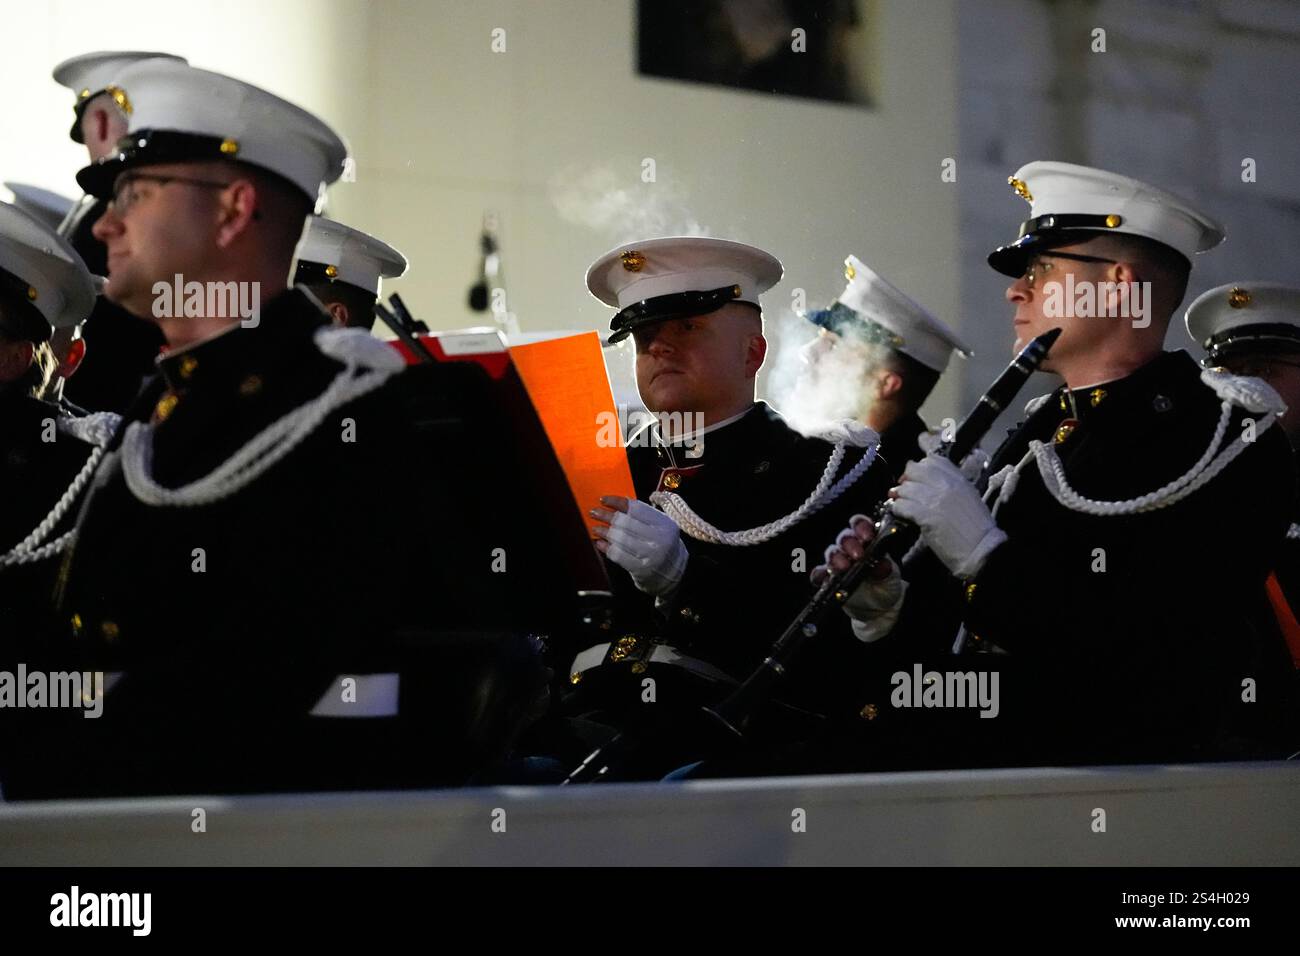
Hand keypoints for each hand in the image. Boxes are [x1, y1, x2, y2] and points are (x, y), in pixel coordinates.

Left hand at [591, 496, 687, 596]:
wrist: (673, 573)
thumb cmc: (662, 544)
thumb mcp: (660, 526)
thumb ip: (643, 514)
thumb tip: (617, 503)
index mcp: (665, 524)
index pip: (637, 508)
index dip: (617, 502)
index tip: (603, 499)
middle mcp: (660, 539)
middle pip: (627, 523)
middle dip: (607, 516)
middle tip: (594, 512)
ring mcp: (651, 555)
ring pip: (621, 539)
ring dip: (604, 531)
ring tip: (596, 528)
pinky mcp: (641, 569)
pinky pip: (619, 555)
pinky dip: (607, 547)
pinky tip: (600, 542)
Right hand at [813, 514, 906, 643]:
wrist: (878, 609)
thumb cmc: (886, 586)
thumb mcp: (891, 578)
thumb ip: (886, 569)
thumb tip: (883, 564)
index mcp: (867, 541)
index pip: (860, 525)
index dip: (862, 526)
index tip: (868, 536)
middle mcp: (851, 548)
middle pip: (844, 537)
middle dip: (850, 544)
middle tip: (858, 556)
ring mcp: (838, 563)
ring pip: (831, 552)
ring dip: (836, 558)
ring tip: (844, 567)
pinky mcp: (828, 579)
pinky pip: (818, 573)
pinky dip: (819, 574)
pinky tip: (825, 578)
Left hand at [889, 454, 1005, 577]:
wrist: (981, 550)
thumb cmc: (977, 529)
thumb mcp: (968, 498)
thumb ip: (950, 487)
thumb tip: (926, 483)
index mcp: (959, 479)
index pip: (933, 460)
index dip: (920, 467)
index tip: (917, 477)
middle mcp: (946, 485)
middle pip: (914, 470)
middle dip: (906, 480)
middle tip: (906, 491)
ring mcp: (935, 499)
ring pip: (905, 488)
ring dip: (901, 497)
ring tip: (903, 504)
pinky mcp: (925, 515)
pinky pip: (902, 505)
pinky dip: (897, 509)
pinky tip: (901, 514)